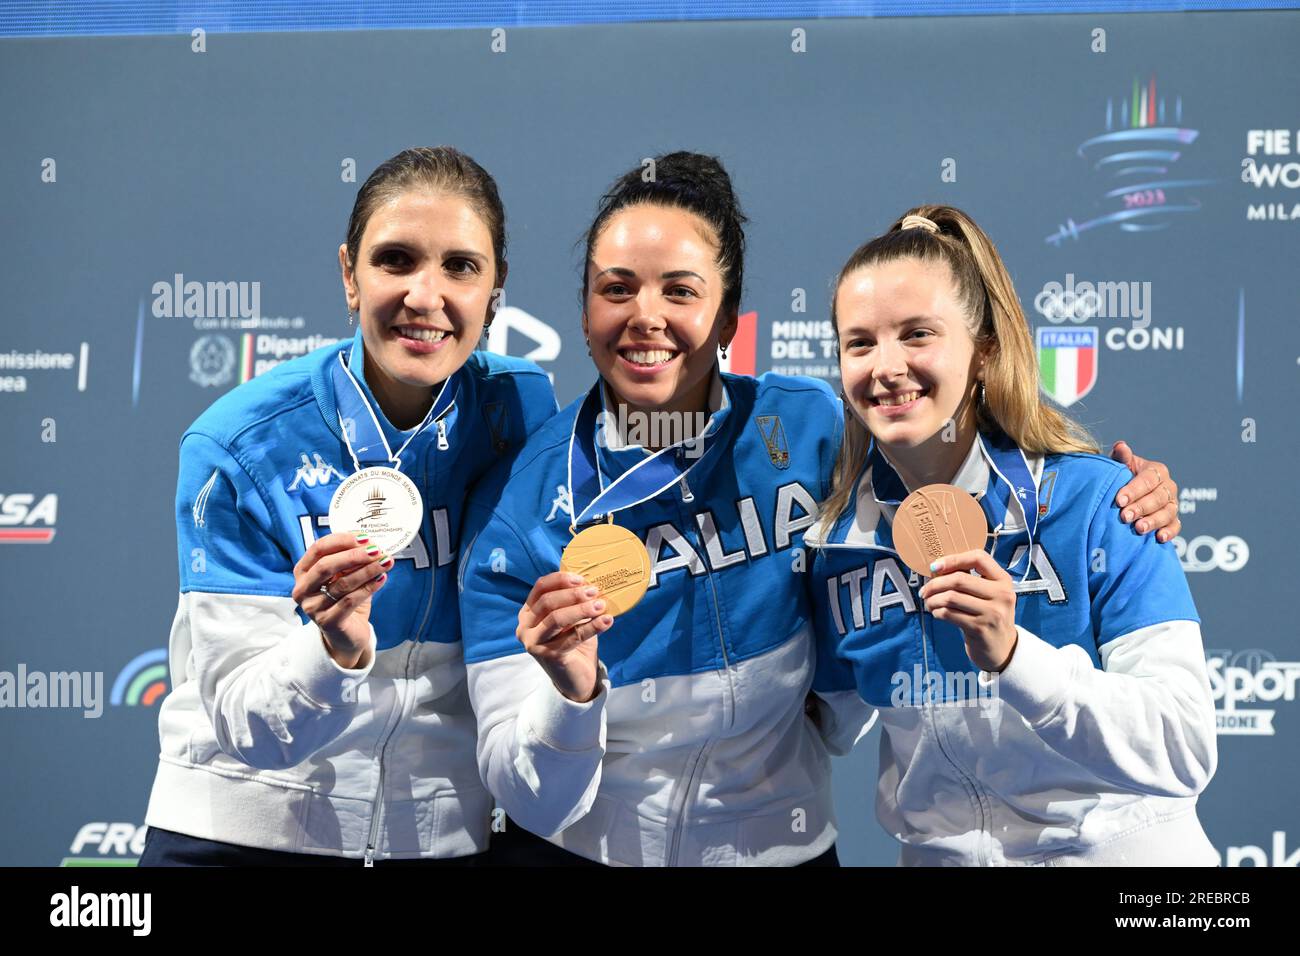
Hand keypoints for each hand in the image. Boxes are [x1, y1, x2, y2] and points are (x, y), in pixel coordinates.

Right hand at [291, 532, 390, 667]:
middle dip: (353, 555)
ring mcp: (313, 607)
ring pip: (342, 583)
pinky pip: (350, 601)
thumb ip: (351, 561)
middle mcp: (303, 589)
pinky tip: (381, 579)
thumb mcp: (344, 576)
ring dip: (367, 570)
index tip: (364, 538)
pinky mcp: (327, 622)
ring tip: (385, 562)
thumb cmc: (344, 601)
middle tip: (375, 550)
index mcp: (303, 572)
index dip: (341, 540)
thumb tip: (369, 545)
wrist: (346, 635)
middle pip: (326, 565)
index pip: (318, 548)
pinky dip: (369, 588)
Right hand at [516, 572, 612, 702]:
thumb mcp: (571, 618)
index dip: (560, 580)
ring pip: (556, 619)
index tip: (581, 579)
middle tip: (594, 592)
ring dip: (581, 610)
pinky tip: (606, 621)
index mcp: (528, 612)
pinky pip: (572, 637)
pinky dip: (592, 627)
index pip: (540, 588)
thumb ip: (574, 602)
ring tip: (601, 605)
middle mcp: (525, 627)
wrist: (576, 677)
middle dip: (572, 595)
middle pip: (547, 602)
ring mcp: (534, 643)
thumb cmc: (573, 642)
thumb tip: (591, 583)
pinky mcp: (548, 656)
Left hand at [920, 550, 1017, 672]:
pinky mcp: (980, 629)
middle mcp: (1002, 595)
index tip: (935, 566)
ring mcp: (992, 613)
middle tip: (925, 590)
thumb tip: (938, 568)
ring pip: (951, 597)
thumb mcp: (989, 594)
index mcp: (1003, 580)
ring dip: (933, 599)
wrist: (1002, 648)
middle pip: (960, 579)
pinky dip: (937, 612)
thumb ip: (970, 580)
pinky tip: (937, 613)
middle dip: (935, 583)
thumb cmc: (989, 616)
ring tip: (929, 603)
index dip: (954, 559)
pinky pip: (949, 614)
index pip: (978, 558)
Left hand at [1109, 441, 1180, 542]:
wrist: (1124, 495)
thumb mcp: (1119, 466)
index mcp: (1156, 470)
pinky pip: (1176, 526)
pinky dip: (1170, 532)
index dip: (1134, 490)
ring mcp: (1172, 504)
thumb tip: (1120, 446)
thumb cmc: (1121, 477)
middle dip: (1141, 507)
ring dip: (1154, 521)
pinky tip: (1159, 538)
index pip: (1148, 479)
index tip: (1119, 500)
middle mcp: (1168, 487)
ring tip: (1139, 528)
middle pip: (1158, 497)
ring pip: (1168, 512)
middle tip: (1125, 517)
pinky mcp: (1173, 520)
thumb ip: (1121, 458)